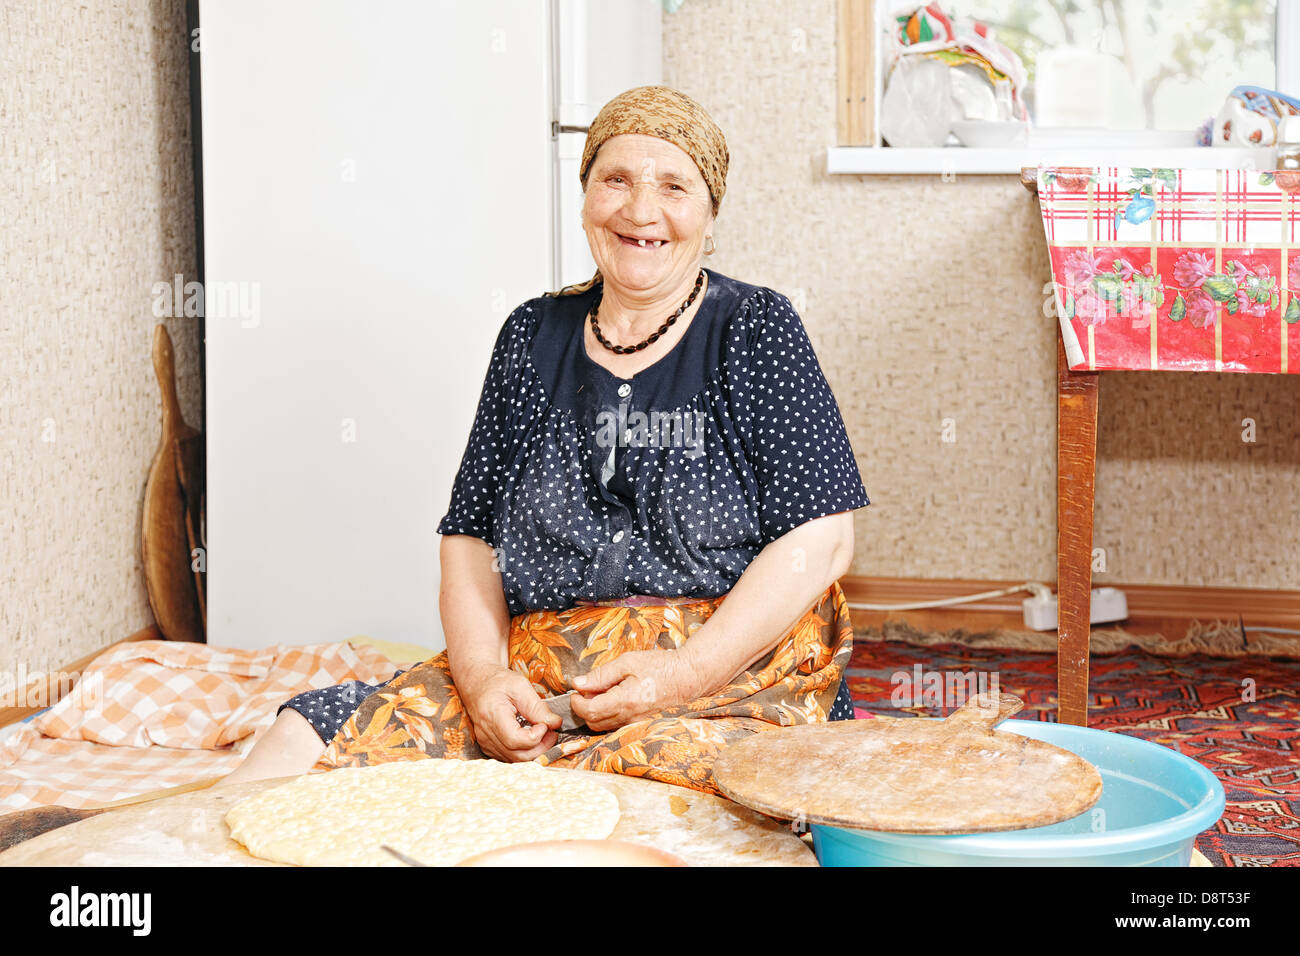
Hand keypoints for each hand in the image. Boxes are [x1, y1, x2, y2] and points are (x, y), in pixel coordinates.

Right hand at [457, 663, 561, 761]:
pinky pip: (510, 757)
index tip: (545, 724)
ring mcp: (486, 743)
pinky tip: (532, 738)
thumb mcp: (520, 686)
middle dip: (541, 747)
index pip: (515, 739)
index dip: (536, 736)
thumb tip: (555, 723)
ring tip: (545, 734)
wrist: (477, 683)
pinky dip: (526, 751)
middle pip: (517, 755)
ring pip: (516, 760)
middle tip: (552, 731)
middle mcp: (486, 734)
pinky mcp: (489, 747)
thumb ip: (537, 707)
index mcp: (492, 716)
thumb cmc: (498, 681)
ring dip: (535, 751)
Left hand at [569, 649, 703, 731]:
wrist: (687, 677)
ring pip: (603, 727)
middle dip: (584, 708)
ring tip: (604, 692)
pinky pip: (616, 726)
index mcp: (625, 701)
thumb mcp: (627, 662)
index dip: (576, 703)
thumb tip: (578, 683)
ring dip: (596, 713)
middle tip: (588, 690)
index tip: (576, 691)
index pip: (589, 711)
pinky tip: (615, 700)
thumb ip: (601, 675)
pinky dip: (609, 716)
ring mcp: (636, 725)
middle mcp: (630, 719)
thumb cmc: (659, 666)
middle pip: (593, 723)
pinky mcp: (640, 726)